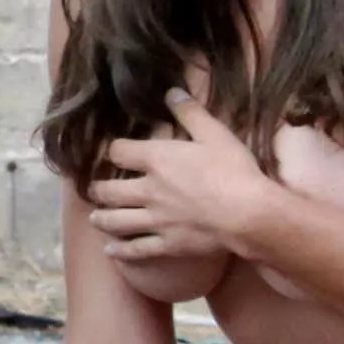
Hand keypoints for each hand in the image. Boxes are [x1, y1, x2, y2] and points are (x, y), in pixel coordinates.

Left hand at [85, 86, 272, 301]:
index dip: (115, 151)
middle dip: (98, 189)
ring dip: (102, 219)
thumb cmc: (233, 169)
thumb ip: (190, 112)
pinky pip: (136, 250)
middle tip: (96, 190)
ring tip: (95, 218)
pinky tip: (111, 250)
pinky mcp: (167, 244)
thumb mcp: (214, 133)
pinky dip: (120, 251)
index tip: (116, 153)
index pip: (119, 152)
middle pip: (109, 191)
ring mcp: (155, 220)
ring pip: (116, 222)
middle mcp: (148, 190)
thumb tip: (171, 91)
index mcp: (157, 160)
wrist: (247, 213)